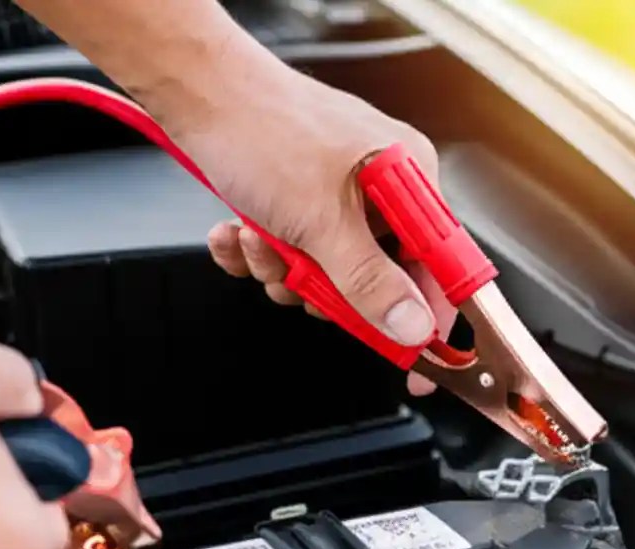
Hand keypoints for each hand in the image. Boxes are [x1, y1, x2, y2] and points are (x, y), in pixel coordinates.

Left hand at [174, 66, 457, 395]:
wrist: (196, 94)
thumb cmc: (263, 130)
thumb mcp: (321, 221)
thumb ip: (370, 283)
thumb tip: (412, 326)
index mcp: (408, 183)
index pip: (438, 269)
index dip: (428, 321)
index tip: (421, 369)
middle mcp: (378, 190)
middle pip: (372, 281)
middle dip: (322, 288)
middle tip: (300, 273)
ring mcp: (334, 196)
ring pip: (322, 274)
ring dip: (279, 269)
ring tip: (257, 236)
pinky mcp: (294, 200)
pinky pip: (289, 254)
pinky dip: (257, 252)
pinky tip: (235, 232)